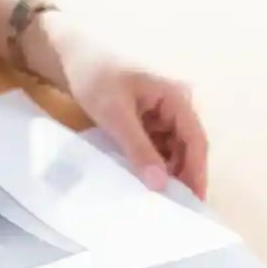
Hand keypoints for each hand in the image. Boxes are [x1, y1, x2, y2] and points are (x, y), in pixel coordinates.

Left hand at [39, 16, 209, 197]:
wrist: (69, 56)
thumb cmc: (95, 77)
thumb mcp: (116, 115)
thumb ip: (139, 148)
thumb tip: (161, 184)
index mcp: (176, 97)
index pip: (196, 140)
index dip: (197, 173)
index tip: (195, 203)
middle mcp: (175, 105)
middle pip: (187, 148)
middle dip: (182, 176)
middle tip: (175, 210)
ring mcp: (160, 114)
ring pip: (171, 151)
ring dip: (166, 173)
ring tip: (158, 202)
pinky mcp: (145, 122)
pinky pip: (155, 148)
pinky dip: (151, 165)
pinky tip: (143, 183)